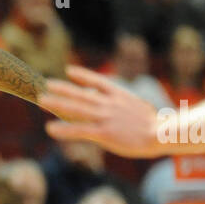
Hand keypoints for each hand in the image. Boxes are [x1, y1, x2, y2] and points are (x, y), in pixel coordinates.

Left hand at [41, 65, 164, 157]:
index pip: (98, 81)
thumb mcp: (139, 107)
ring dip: (57, 103)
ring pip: (76, 109)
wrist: (163, 133)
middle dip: (62, 88)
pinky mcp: (104, 133)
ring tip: (41, 100)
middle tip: (46, 84)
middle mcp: (110, 104)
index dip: (82, 75)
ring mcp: (105, 118)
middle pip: (81, 93)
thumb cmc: (154, 124)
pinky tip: (50, 128)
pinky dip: (63, 129)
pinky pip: (79, 130)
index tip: (69, 70)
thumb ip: (124, 103)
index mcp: (120, 95)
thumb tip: (114, 101)